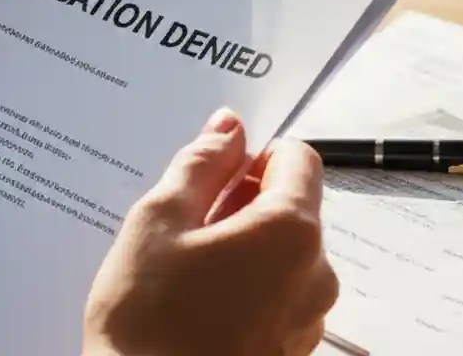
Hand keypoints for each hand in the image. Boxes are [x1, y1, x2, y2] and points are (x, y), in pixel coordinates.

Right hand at [83, 109, 337, 355]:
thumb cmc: (146, 322)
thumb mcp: (158, 221)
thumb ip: (200, 164)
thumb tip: (229, 128)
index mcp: (291, 232)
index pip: (298, 158)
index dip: (253, 155)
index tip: (211, 173)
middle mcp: (315, 275)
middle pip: (291, 208)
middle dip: (241, 203)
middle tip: (182, 225)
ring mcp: (308, 321)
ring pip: (281, 255)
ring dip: (240, 247)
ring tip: (181, 270)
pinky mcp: (290, 353)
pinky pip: (276, 297)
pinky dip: (243, 287)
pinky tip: (193, 303)